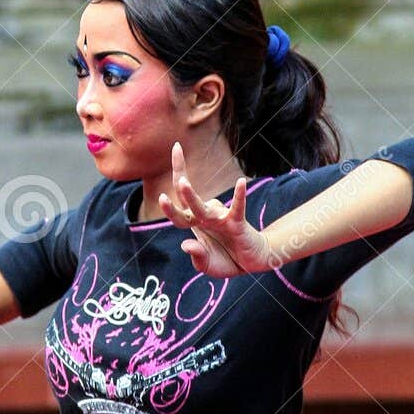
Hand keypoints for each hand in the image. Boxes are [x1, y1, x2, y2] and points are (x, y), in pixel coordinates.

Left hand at [156, 143, 272, 277]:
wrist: (252, 262)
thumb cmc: (227, 260)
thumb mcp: (208, 265)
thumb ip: (197, 257)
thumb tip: (185, 244)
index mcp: (195, 225)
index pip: (178, 211)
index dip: (168, 205)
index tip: (161, 195)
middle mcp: (205, 217)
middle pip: (187, 196)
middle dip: (180, 173)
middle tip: (176, 148)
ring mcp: (221, 218)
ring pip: (204, 207)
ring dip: (191, 196)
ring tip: (182, 183)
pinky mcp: (237, 223)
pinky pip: (237, 208)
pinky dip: (239, 196)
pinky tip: (240, 183)